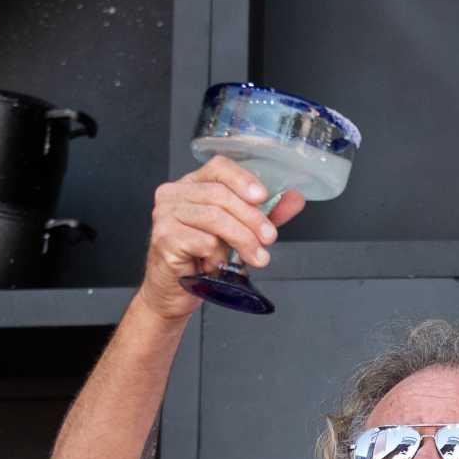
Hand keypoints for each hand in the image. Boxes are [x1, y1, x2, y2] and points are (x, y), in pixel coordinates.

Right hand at [136, 156, 305, 318]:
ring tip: (256, 257)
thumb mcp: (238, 232)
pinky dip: (218, 255)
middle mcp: (174, 195)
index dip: (243, 179)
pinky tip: (216, 265)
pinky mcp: (164, 238)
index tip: (263, 197)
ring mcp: (165, 215)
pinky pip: (203, 241)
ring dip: (243, 239)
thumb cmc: (202, 259)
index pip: (218, 167)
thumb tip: (294, 199)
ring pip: (215, 217)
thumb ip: (263, 213)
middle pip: (220, 195)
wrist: (176, 292)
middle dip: (252, 218)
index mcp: (192, 185)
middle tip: (269, 238)